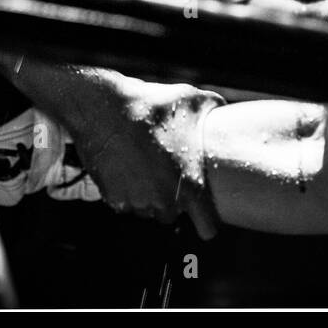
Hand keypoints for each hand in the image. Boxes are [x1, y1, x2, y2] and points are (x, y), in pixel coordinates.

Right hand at [69, 78, 223, 238]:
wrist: (104, 109)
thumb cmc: (152, 106)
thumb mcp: (191, 100)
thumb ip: (213, 107)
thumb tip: (223, 107)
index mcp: (191, 185)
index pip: (208, 226)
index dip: (208, 223)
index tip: (206, 218)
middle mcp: (165, 201)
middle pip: (173, 215)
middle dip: (173, 200)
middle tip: (168, 174)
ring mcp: (138, 202)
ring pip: (148, 210)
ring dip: (149, 196)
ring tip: (146, 166)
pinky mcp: (114, 199)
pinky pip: (126, 204)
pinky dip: (127, 192)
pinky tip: (128, 168)